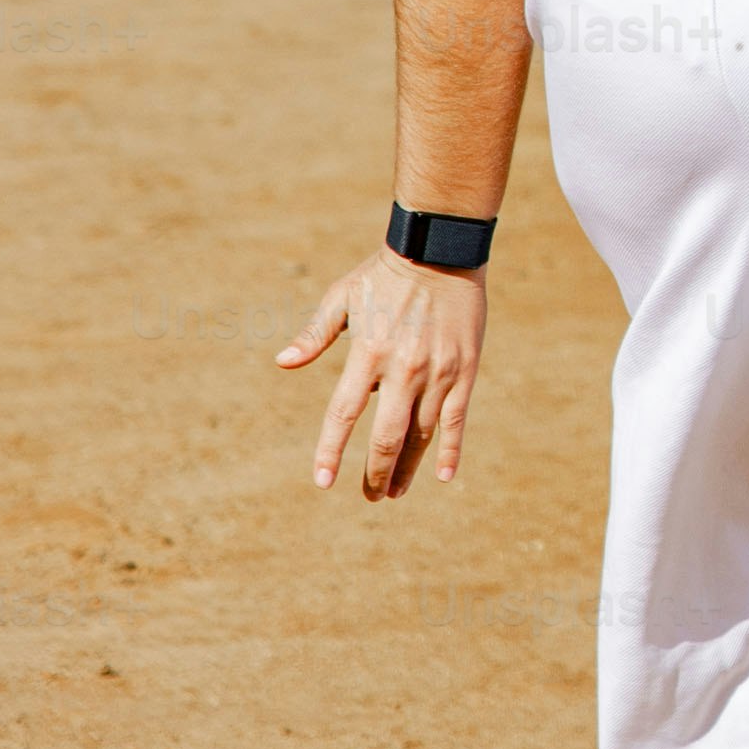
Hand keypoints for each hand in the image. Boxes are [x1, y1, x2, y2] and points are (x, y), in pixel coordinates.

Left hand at [278, 247, 487, 499]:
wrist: (442, 251)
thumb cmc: (384, 275)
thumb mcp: (343, 298)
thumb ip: (315, 334)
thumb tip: (282, 363)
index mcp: (368, 351)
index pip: (344, 413)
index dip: (331, 451)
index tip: (323, 481)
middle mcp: (404, 367)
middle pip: (387, 436)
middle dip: (376, 473)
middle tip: (369, 496)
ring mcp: (438, 371)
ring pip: (421, 434)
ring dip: (407, 468)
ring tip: (395, 492)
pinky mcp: (465, 370)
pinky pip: (457, 419)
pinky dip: (450, 450)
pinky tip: (442, 476)